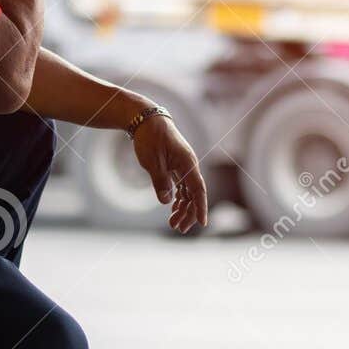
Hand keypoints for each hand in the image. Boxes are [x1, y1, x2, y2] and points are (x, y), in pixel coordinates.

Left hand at [131, 114, 209, 233]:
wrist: (146, 119)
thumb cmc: (149, 137)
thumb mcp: (152, 161)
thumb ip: (160, 181)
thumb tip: (166, 201)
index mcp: (187, 163)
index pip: (198, 190)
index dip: (200, 207)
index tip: (202, 223)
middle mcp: (189, 165)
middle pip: (194, 194)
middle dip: (188, 213)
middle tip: (178, 229)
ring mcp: (183, 166)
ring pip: (188, 192)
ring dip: (182, 208)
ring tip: (173, 224)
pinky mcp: (176, 165)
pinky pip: (181, 186)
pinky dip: (178, 199)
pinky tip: (172, 209)